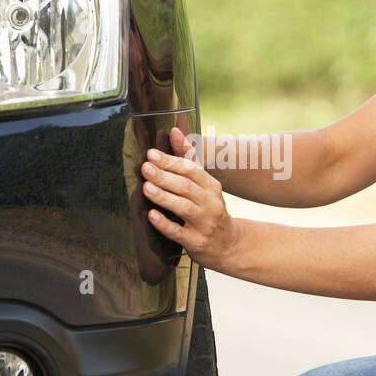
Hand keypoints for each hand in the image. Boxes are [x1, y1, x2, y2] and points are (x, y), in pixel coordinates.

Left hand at [141, 126, 240, 269]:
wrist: (229, 244)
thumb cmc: (210, 209)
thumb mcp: (204, 184)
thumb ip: (187, 158)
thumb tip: (174, 131)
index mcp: (211, 186)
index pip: (191, 170)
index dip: (171, 161)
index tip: (151, 154)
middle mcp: (210, 203)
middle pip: (187, 187)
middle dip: (165, 176)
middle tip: (146, 168)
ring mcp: (204, 224)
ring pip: (184, 208)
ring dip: (164, 197)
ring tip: (146, 187)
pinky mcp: (196, 242)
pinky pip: (179, 232)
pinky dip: (165, 223)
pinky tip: (151, 215)